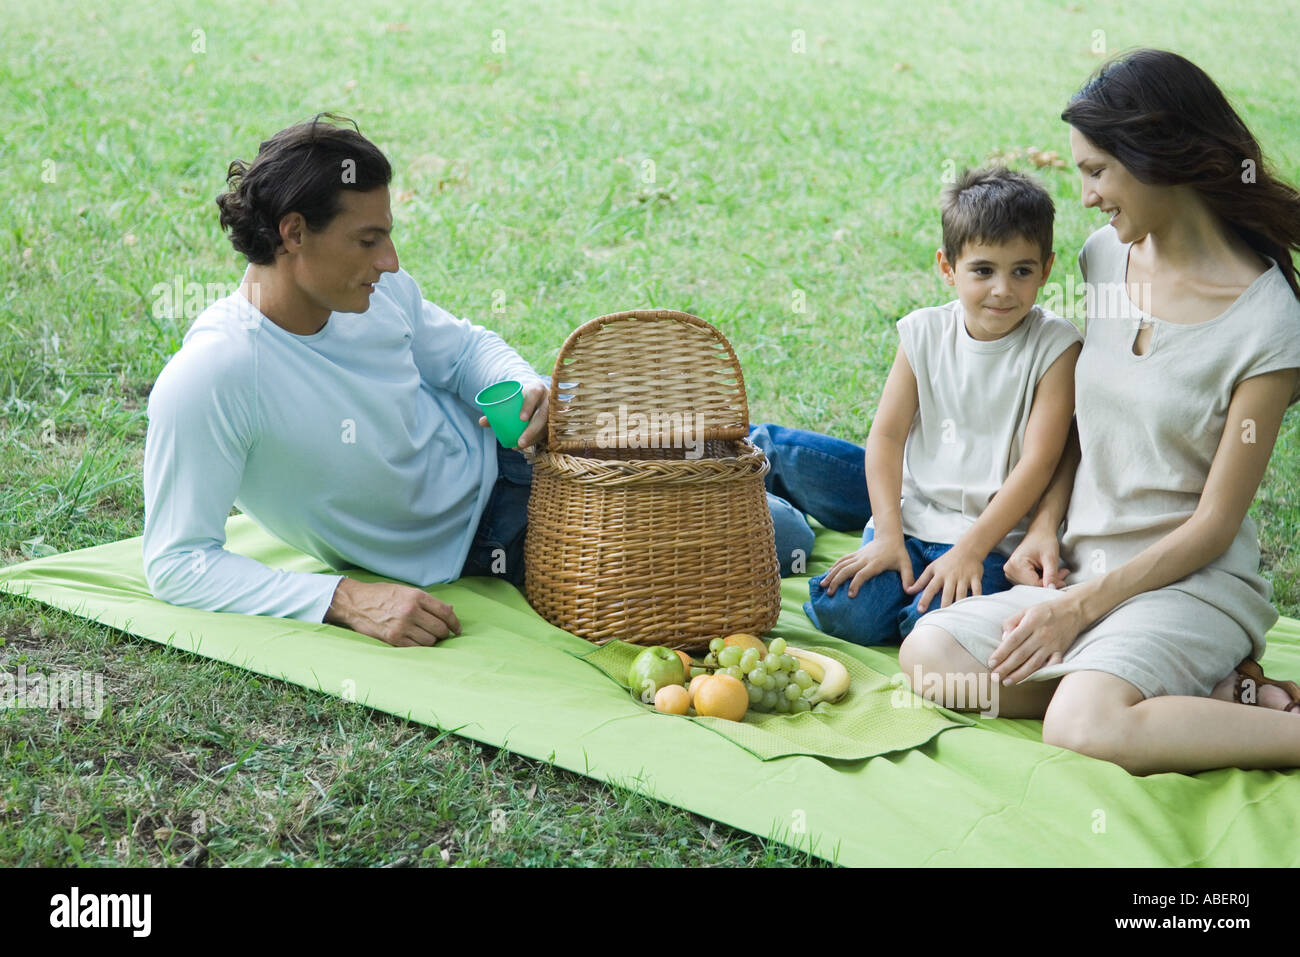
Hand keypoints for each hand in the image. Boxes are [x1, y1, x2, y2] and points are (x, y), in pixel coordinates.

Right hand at [324, 578, 461, 647]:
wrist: (355, 603)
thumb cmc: (381, 595)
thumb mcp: (406, 591)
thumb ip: (428, 601)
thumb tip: (450, 610)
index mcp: (416, 596)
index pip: (445, 612)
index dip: (455, 622)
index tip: (457, 629)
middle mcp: (411, 610)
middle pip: (439, 628)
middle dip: (444, 633)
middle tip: (442, 634)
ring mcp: (402, 626)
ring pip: (430, 640)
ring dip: (431, 640)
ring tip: (426, 636)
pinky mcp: (393, 639)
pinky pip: (416, 648)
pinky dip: (420, 647)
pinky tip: (417, 642)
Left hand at [478, 380, 548, 448]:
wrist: (536, 394)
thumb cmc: (520, 396)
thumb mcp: (510, 398)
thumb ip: (496, 408)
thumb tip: (481, 422)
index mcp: (536, 389)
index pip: (534, 394)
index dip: (529, 406)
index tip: (521, 419)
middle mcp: (547, 400)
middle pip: (543, 415)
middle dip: (532, 430)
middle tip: (520, 441)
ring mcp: (552, 412)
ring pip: (545, 427)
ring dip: (533, 438)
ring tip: (519, 445)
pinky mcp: (553, 422)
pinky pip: (546, 432)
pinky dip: (534, 440)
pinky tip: (523, 446)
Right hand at [818, 534, 913, 597]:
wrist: (889, 535)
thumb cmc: (898, 552)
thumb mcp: (906, 564)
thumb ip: (908, 578)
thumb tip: (910, 592)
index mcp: (875, 563)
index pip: (862, 574)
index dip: (855, 584)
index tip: (850, 595)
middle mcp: (864, 559)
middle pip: (846, 570)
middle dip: (836, 581)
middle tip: (830, 593)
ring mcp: (858, 556)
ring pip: (841, 565)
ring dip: (831, 575)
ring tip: (822, 585)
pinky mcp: (855, 554)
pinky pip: (842, 560)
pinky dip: (833, 567)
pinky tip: (827, 575)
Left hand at [905, 544, 986, 612]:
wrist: (967, 549)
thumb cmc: (947, 560)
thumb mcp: (932, 568)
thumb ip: (921, 580)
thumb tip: (908, 591)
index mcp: (939, 575)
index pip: (930, 588)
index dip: (924, 599)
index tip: (920, 610)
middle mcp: (951, 577)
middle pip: (947, 593)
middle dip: (945, 605)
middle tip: (941, 618)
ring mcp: (964, 578)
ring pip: (962, 594)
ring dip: (959, 605)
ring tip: (957, 617)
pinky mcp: (975, 578)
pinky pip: (977, 590)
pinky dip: (977, 598)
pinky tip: (975, 608)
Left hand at [987, 593, 1083, 683]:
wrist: (1073, 611)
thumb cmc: (1045, 611)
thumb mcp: (1026, 611)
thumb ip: (1011, 623)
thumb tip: (1003, 639)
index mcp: (1031, 622)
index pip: (1013, 640)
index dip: (1001, 653)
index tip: (991, 663)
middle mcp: (1042, 634)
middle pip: (1021, 654)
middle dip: (1006, 667)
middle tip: (995, 677)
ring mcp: (1052, 644)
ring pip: (1034, 663)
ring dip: (1020, 674)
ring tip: (1007, 682)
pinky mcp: (1061, 651)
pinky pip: (1051, 665)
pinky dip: (1042, 673)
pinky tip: (1030, 680)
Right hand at [1003, 525, 1069, 588]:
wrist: (1039, 533)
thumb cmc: (1044, 541)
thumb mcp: (1050, 558)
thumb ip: (1051, 575)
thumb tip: (1052, 589)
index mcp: (1016, 564)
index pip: (1034, 584)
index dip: (1050, 584)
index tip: (1063, 581)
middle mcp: (1009, 570)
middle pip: (1032, 586)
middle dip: (1048, 583)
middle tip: (1061, 575)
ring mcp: (1009, 573)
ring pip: (1031, 586)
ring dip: (1045, 582)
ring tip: (1055, 573)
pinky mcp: (1013, 574)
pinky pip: (1028, 584)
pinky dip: (1040, 581)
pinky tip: (1046, 573)